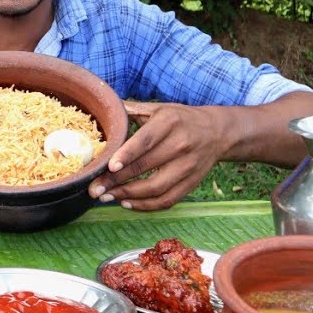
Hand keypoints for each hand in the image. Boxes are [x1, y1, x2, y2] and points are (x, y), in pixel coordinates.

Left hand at [88, 101, 229, 210]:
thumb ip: (130, 110)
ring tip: (106, 197)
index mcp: (168, 123)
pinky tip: (126, 203)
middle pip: (145, 167)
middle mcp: (180, 145)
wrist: (217, 132)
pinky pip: (168, 200)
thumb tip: (103, 107)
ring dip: (128, 195)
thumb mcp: (158, 109)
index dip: (127, 155)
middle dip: (117, 180)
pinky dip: (146, 205)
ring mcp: (188, 166)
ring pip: (156, 188)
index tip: (110, 167)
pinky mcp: (192, 183)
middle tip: (94, 188)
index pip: (145, 141)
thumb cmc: (179, 119)